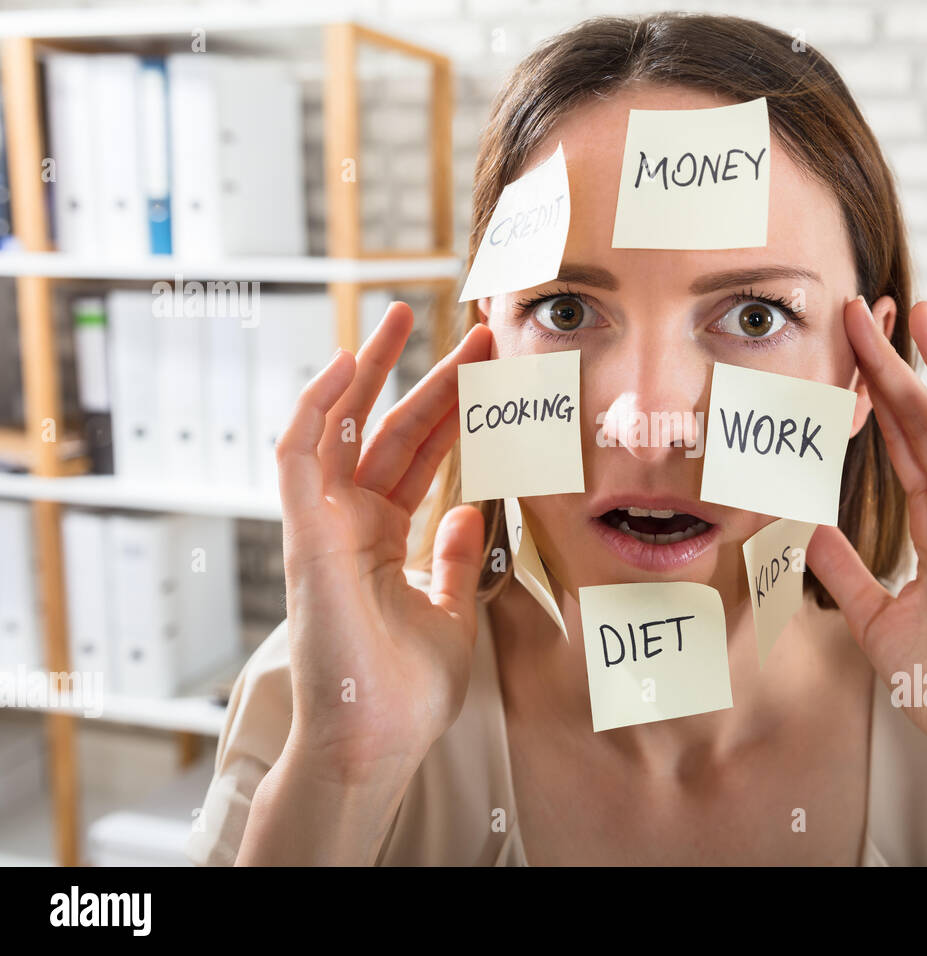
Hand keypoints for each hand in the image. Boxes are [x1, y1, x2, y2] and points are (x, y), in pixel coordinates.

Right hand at [275, 303, 491, 788]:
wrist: (378, 739)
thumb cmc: (407, 689)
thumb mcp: (450, 608)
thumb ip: (452, 557)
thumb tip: (468, 509)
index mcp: (381, 537)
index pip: (418, 455)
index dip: (451, 409)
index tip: (486, 368)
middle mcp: (349, 523)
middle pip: (389, 430)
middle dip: (427, 377)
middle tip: (469, 329)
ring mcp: (323, 526)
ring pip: (341, 428)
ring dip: (369, 371)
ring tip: (401, 317)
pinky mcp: (305, 535)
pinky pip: (299, 456)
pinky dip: (316, 408)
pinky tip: (346, 364)